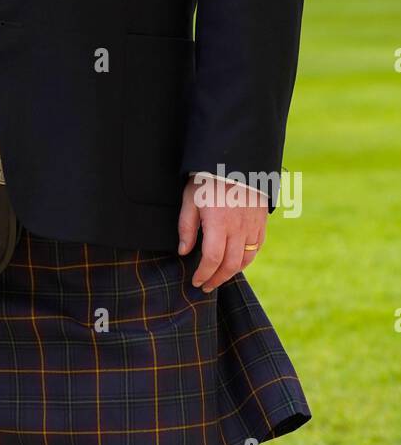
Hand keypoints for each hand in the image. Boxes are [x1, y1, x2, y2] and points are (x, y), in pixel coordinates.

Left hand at [177, 173, 267, 291]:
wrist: (235, 159)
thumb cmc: (207, 178)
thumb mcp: (190, 198)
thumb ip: (187, 227)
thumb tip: (184, 251)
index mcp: (218, 223)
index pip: (213, 259)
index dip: (204, 274)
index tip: (196, 282)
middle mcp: (238, 227)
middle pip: (230, 264)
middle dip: (217, 279)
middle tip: (206, 286)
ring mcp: (252, 225)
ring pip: (246, 259)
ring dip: (232, 272)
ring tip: (219, 276)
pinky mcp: (261, 221)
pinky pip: (256, 247)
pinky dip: (247, 258)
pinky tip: (236, 261)